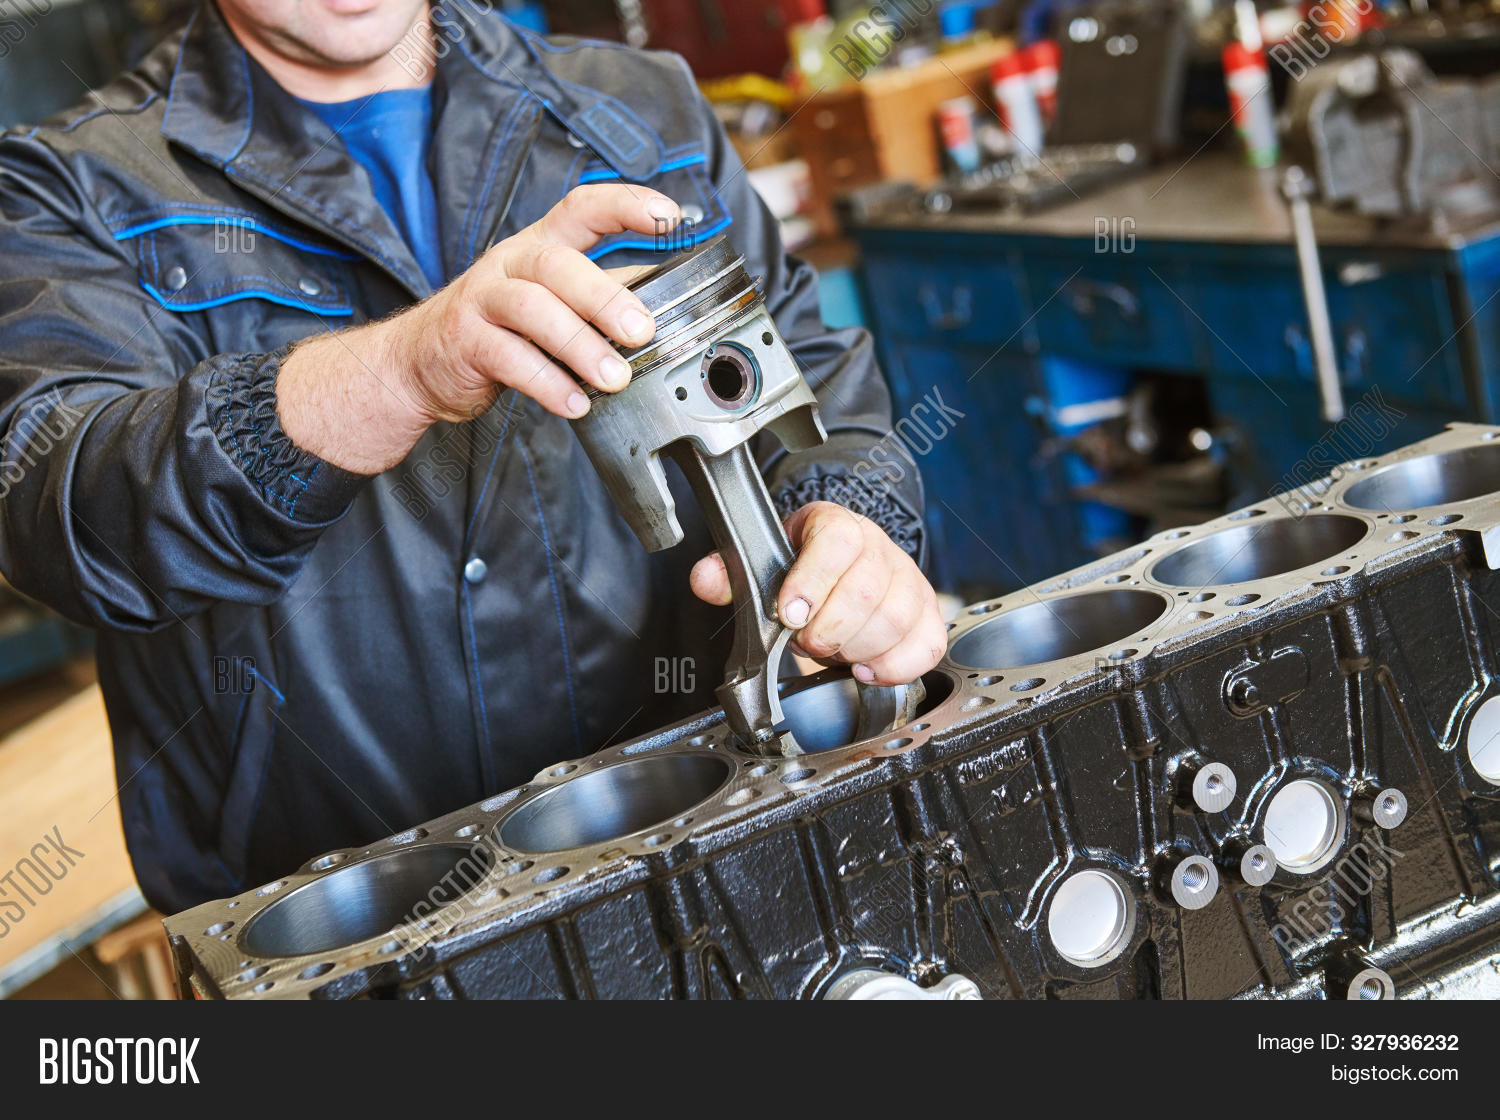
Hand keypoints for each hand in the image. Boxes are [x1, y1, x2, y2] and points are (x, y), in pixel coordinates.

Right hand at [277, 184, 677, 474]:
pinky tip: (575, 403)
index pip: (582, 208)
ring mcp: (483, 300)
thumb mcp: (549, 299)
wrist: (418, 361)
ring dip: (580, 346)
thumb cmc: (497, 326)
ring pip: (534, 310)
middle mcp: (510, 263)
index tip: (669, 215)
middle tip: (642, 331)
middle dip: (605, 297)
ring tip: (614, 378)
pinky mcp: (465, 341)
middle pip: (558, 265)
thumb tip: (664, 298)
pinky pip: (510, 360)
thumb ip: (599, 294)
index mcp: (539, 245)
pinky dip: (547, 384)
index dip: (626, 205)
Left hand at [690, 501, 946, 684]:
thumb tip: (705, 579)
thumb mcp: (763, 565)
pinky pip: (926, 644)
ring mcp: (909, 580)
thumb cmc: (804, 569)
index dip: (812, 581)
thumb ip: (731, 574)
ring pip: (897, 619)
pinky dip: (894, 666)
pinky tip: (866, 668)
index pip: (837, 540)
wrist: (843, 570)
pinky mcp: (928, 614)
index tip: (789, 614)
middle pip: (867, 589)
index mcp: (836, 526)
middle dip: (829, 629)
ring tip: (834, 652)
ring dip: (857, 649)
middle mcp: (879, 548)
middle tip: (808, 641)